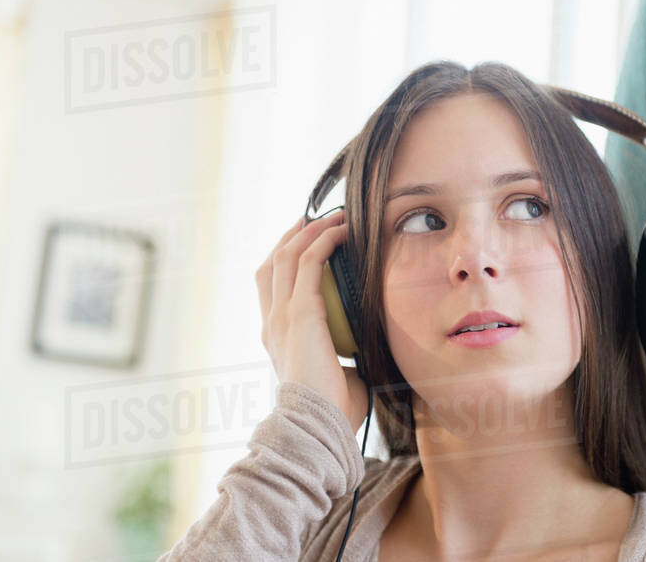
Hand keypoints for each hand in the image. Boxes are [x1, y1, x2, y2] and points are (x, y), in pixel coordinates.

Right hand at [255, 210, 368, 429]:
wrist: (316, 428)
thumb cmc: (332, 412)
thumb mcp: (340, 374)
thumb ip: (347, 355)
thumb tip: (373, 348)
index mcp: (276, 338)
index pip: (272, 287)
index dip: (285, 260)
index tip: (306, 242)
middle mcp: (272, 322)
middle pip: (273, 263)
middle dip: (293, 236)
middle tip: (315, 218)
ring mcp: (281, 316)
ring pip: (288, 255)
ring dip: (312, 230)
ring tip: (335, 216)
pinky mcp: (298, 312)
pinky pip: (310, 263)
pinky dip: (325, 241)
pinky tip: (343, 231)